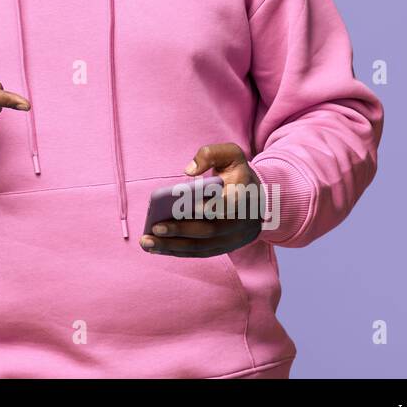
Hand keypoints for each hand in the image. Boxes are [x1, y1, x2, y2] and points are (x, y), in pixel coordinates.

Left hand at [140, 143, 262, 256]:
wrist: (260, 198)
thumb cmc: (237, 174)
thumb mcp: (230, 154)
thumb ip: (209, 155)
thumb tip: (188, 170)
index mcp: (243, 195)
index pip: (224, 204)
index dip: (204, 207)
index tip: (179, 206)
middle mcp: (241, 221)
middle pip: (209, 230)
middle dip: (179, 230)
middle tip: (154, 228)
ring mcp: (234, 238)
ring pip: (202, 246)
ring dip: (172, 247)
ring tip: (146, 243)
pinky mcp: (226, 247)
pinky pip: (200, 252)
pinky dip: (178, 252)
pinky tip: (157, 248)